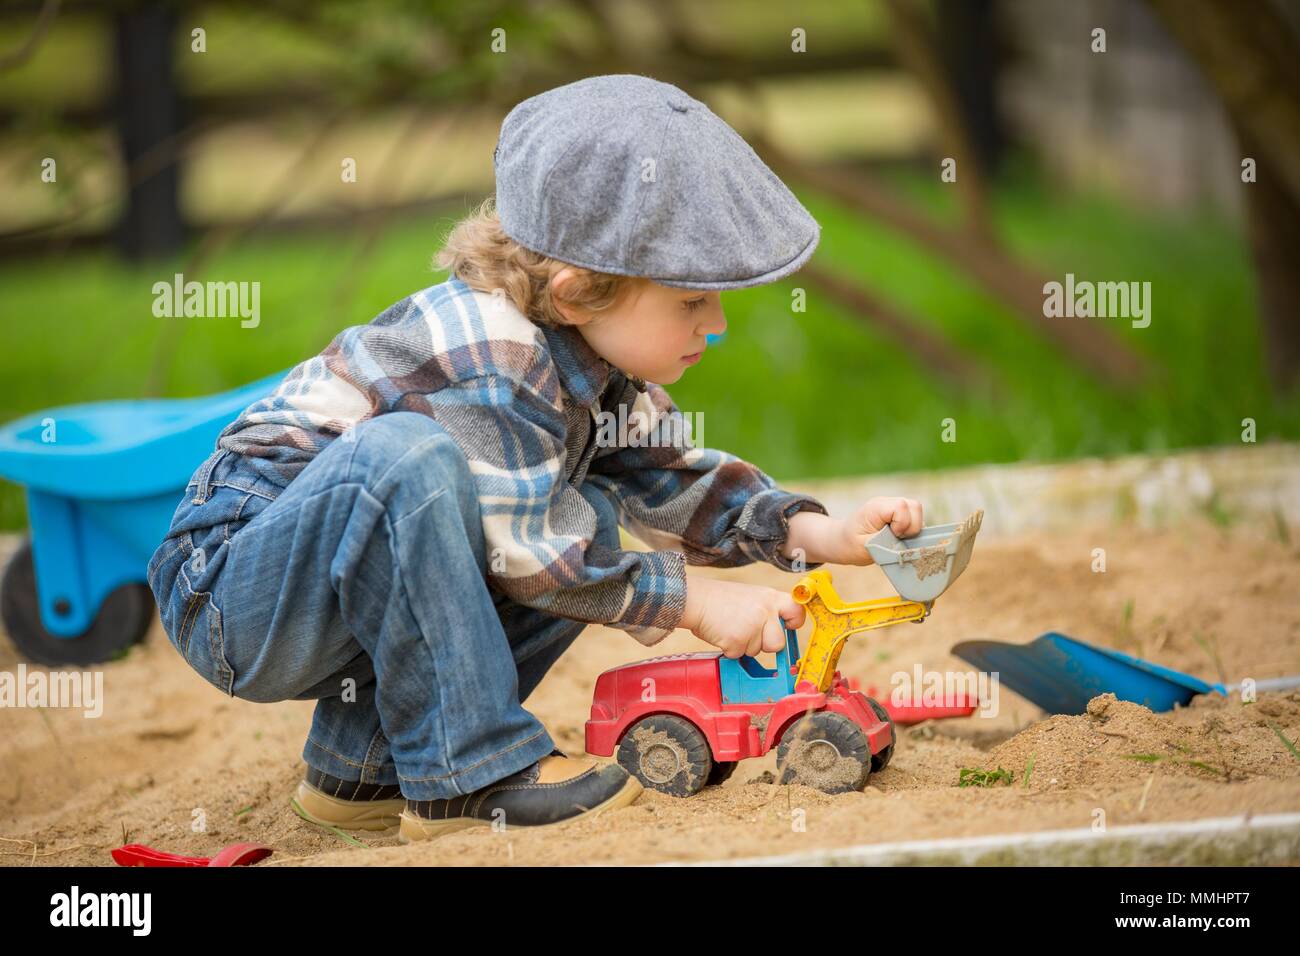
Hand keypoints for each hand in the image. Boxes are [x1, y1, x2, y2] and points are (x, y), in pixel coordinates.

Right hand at [681, 576, 806, 658]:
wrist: (696, 599)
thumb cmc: (720, 600)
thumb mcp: (751, 596)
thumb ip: (766, 611)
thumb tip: (778, 631)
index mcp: (770, 597)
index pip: (797, 611)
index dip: (793, 623)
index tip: (786, 627)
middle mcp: (765, 611)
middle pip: (778, 643)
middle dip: (764, 644)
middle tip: (748, 631)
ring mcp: (752, 626)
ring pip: (756, 651)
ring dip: (744, 646)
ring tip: (731, 628)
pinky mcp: (738, 640)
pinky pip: (739, 654)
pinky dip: (729, 649)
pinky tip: (722, 633)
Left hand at [834, 495, 924, 565]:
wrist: (841, 541)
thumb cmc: (850, 545)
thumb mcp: (865, 548)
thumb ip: (886, 544)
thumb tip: (905, 546)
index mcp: (875, 508)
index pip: (901, 507)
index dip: (903, 524)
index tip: (893, 536)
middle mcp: (886, 503)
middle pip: (914, 506)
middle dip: (912, 526)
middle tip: (897, 539)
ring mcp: (892, 506)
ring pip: (916, 511)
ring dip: (912, 528)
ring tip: (897, 539)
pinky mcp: (897, 514)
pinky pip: (913, 517)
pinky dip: (911, 529)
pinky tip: (898, 537)